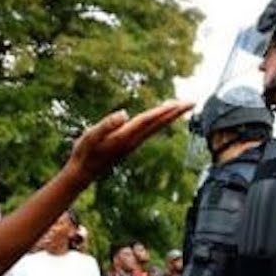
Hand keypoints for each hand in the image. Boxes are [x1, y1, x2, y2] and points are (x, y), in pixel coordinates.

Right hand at [67, 101, 193, 177]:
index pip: (148, 120)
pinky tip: (160, 117)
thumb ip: (106, 125)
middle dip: (175, 113)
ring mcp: (132, 143)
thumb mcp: (90, 137)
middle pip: (158, 123)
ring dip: (169, 116)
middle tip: (192, 102)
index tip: (179, 103)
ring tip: (179, 106)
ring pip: (155, 127)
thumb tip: (124, 113)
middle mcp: (133, 140)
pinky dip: (158, 121)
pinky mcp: (128, 144)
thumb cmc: (84, 153)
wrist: (83, 173)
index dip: (163, 110)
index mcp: (125, 136)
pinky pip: (149, 129)